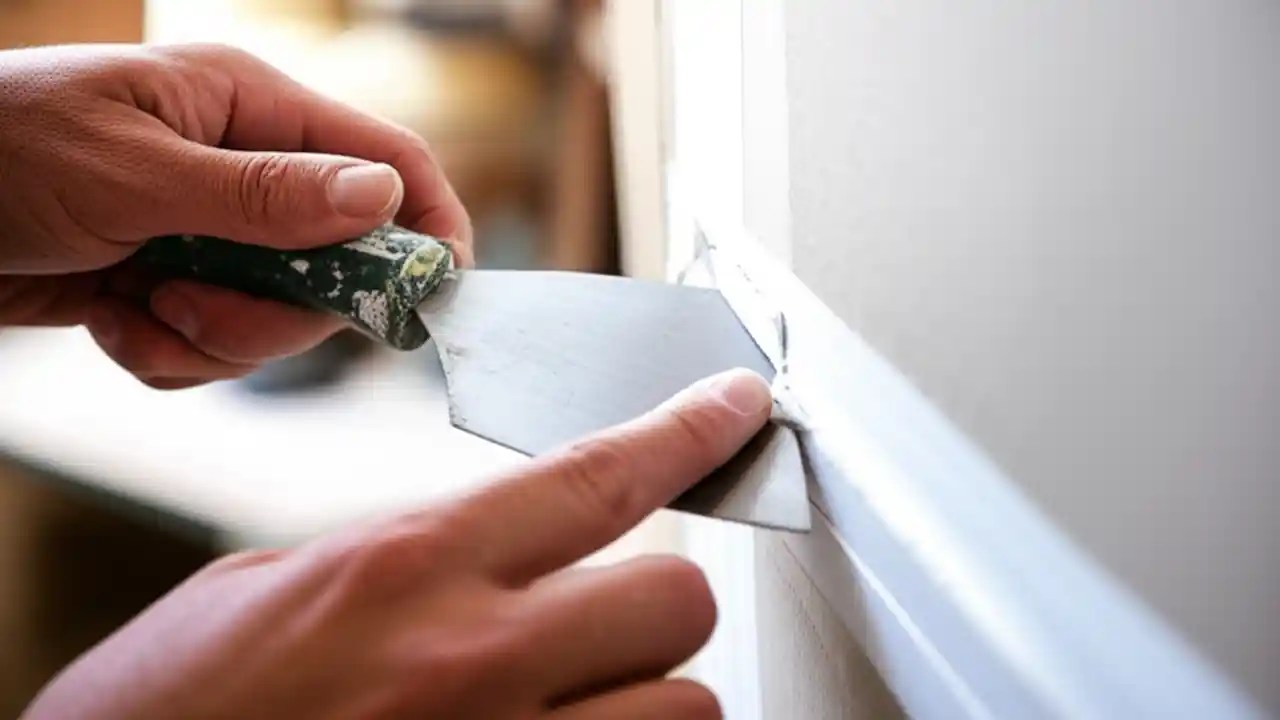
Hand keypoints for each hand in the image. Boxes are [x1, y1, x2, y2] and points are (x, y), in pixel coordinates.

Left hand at [0, 43, 471, 388]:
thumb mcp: (130, 174)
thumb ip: (263, 193)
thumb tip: (383, 198)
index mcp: (246, 108)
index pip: (384, 157)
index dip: (427, 222)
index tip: (438, 292)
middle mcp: (243, 169)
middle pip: (336, 263)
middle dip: (272, 311)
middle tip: (192, 307)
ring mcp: (211, 229)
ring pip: (275, 317)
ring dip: (207, 336)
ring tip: (131, 308)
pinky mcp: (174, 281)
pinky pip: (215, 344)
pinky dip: (166, 353)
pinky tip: (107, 320)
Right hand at [21, 369, 770, 719]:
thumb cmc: (173, 712)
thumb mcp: (279, 588)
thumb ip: (413, 556)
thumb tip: (506, 546)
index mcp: (410, 567)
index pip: (598, 475)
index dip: (688, 431)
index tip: (735, 409)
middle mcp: (474, 661)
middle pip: (677, 597)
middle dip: (654, 603)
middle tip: (601, 621)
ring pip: (686, 709)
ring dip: (646, 699)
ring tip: (570, 706)